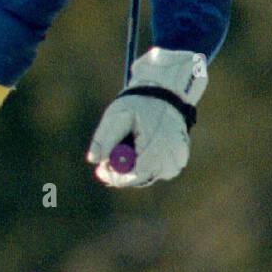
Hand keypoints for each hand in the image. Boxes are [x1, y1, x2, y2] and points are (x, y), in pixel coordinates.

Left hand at [87, 48, 207, 187]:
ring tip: (131, 143)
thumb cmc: (140, 103)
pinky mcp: (179, 161)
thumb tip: (93, 159)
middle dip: (122, 171)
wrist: (165, 93)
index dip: (116, 175)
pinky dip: (146, 163)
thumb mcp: (118, 116)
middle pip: (140, 179)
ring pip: (147, 176)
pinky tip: (143, 146)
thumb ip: (105, 138)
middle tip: (109, 158)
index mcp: (157, 144)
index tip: (101, 168)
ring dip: (134, 166)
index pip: (135, 174)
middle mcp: (171, 156)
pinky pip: (156, 171)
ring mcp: (177, 160)